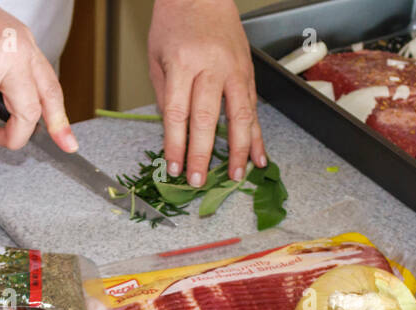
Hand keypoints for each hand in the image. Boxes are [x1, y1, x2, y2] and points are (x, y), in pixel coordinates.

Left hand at [148, 0, 265, 186]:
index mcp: (183, 62)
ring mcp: (235, 70)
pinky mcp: (249, 73)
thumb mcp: (157, 57)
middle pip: (208, 119)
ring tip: (235, 176)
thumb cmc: (175, 24)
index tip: (174, 168)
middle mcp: (212, 66)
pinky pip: (254, 109)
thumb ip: (164, 95)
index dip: (176, 144)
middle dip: (203, 154)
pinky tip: (258, 157)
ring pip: (239, 117)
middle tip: (199, 180)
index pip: (177, 113)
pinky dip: (257, 136)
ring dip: (237, 151)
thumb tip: (173, 134)